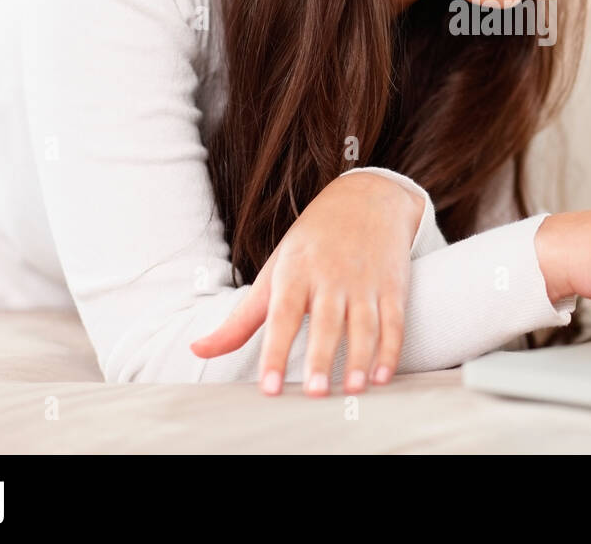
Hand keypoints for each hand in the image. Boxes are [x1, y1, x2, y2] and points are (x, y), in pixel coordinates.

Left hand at [189, 171, 422, 396]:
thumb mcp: (274, 272)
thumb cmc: (312, 243)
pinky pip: (394, 321)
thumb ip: (241, 318)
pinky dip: (391, 349)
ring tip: (355, 390)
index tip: (269, 387)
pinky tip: (383, 376)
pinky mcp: (393, 285)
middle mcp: (330, 276)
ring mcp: (364, 281)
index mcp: (295, 273)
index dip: (275, 353)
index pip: (281, 317)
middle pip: (326, 322)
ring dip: (362, 358)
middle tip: (317, 393)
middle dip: (322, 358)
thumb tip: (197, 349)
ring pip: (365, 323)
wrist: (366, 197)